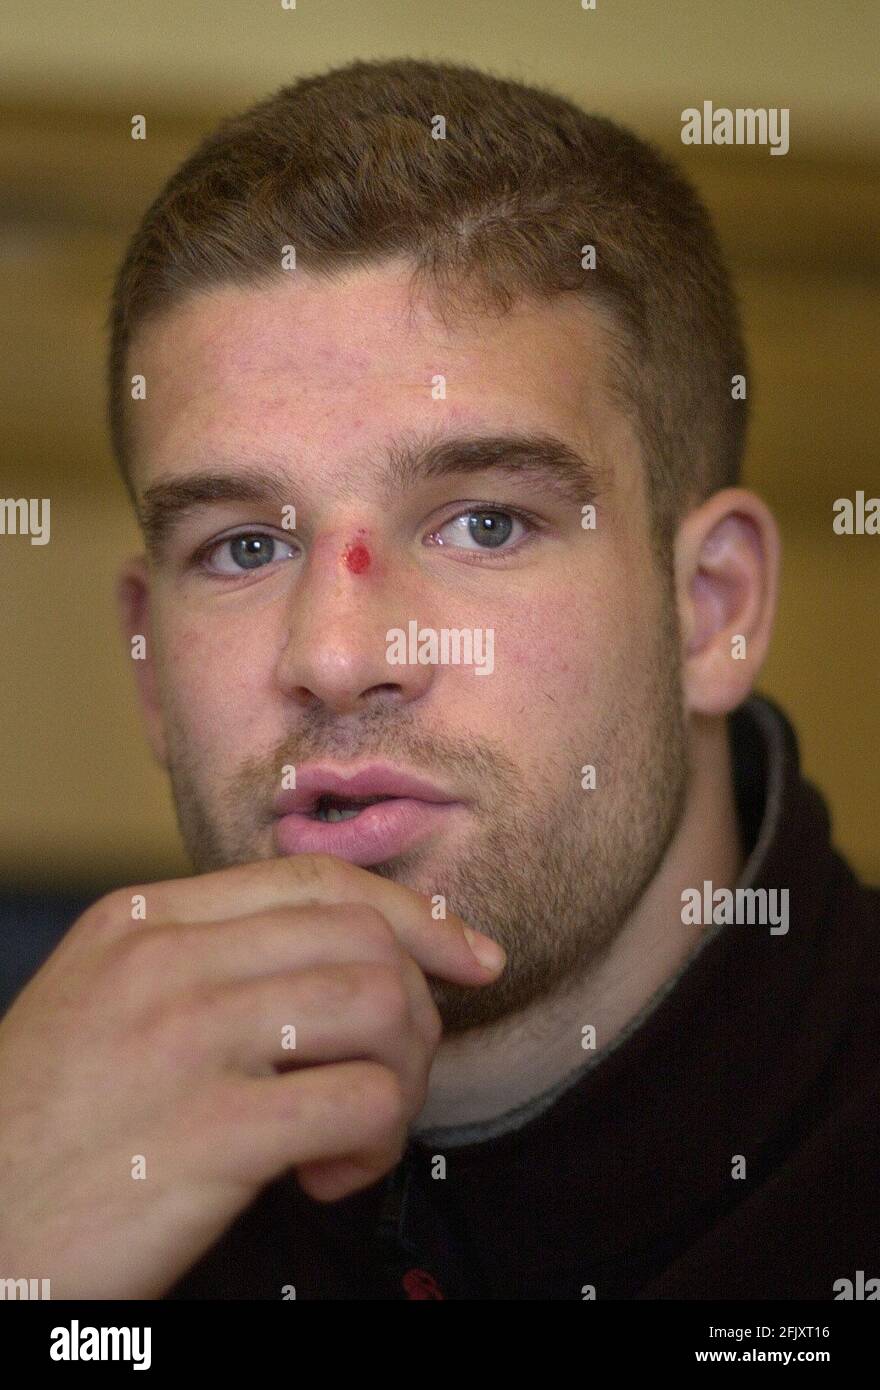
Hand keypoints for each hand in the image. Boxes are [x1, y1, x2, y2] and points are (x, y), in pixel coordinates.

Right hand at [0, 853, 503, 1297]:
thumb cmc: (42, 1132)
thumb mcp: (101, 1005)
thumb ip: (202, 966)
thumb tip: (341, 961)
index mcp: (144, 922)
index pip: (318, 881)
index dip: (413, 914)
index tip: (468, 957)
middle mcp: (168, 963)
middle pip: (364, 937)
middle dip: (415, 1009)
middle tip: (390, 1077)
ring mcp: (187, 1040)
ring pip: (381, 1004)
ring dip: (402, 1077)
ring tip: (355, 1133)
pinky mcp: (210, 1133)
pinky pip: (363, 1101)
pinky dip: (376, 1143)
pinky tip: (326, 1176)